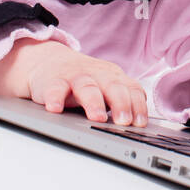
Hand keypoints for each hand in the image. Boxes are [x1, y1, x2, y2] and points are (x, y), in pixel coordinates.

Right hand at [6, 40, 148, 124]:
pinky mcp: (54, 81)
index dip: (138, 106)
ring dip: (94, 102)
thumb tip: (137, 128)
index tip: (140, 123)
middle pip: (113, 86)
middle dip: (121, 103)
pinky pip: (55, 88)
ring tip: (97, 117)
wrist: (49, 61)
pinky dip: (55, 98)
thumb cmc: (85, 79)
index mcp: (114, 77)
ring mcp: (76, 77)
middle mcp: (98, 75)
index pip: (132, 89)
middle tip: (124, 121)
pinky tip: (56, 108)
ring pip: (87, 87)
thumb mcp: (106, 86)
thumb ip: (121, 101)